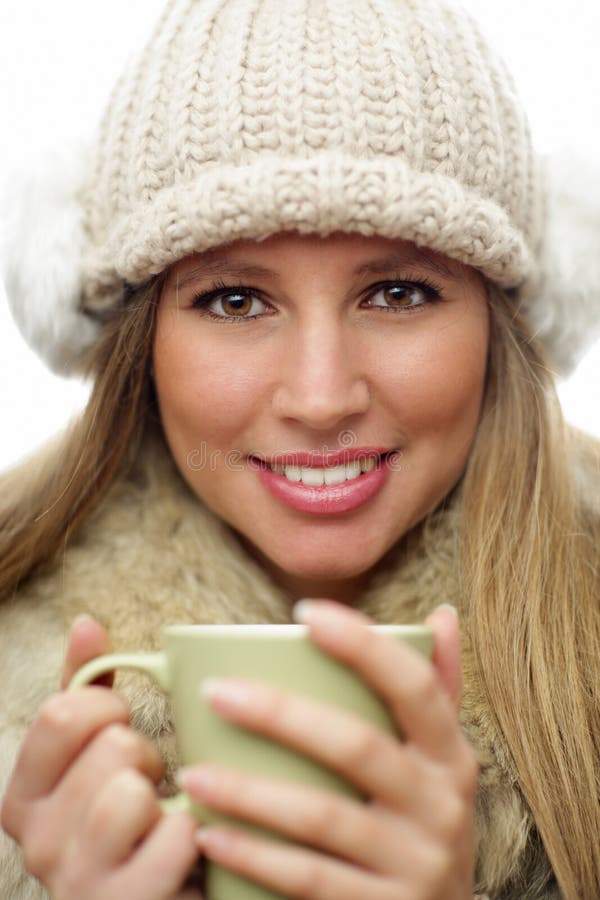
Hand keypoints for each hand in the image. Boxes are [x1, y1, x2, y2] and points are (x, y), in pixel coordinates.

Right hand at [0, 616, 200, 899]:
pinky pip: (173, 839)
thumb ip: (86, 688)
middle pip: (110, 748)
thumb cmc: (128, 818)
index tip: (119, 725)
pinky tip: (183, 846)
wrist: (156, 895)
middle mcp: (38, 845)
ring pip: (132, 793)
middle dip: (144, 754)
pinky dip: (190, 833)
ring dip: (165, 795)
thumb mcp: (96, 750)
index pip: (62, 714)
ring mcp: (79, 884)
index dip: (107, 706)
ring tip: (160, 815)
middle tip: (146, 783)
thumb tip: (86, 622)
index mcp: (23, 798)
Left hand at [180, 601, 477, 899]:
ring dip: (248, 793)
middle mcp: (441, 807)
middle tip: (215, 691)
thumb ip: (438, 689)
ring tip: (193, 774)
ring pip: (322, 817)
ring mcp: (415, 864)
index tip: (304, 612)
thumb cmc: (423, 819)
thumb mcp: (443, 760)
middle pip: (356, 746)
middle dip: (280, 714)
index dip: (363, 645)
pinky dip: (254, 857)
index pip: (415, 685)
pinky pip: (307, 880)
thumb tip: (439, 615)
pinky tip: (210, 836)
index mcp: (451, 756)